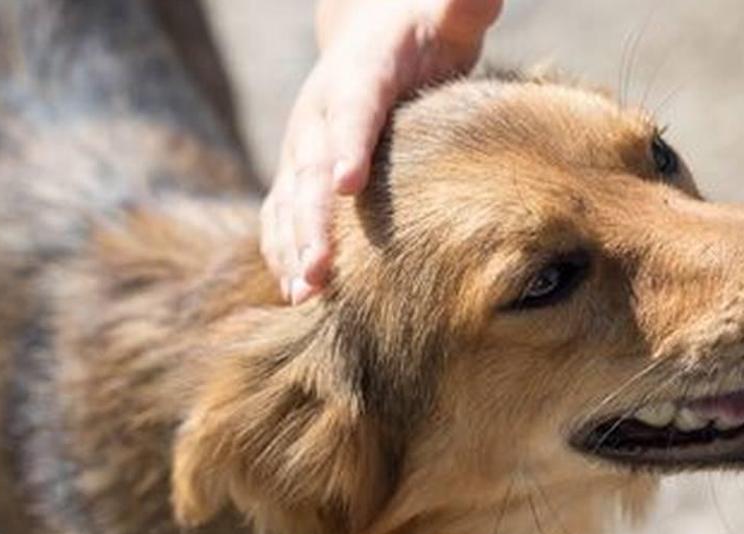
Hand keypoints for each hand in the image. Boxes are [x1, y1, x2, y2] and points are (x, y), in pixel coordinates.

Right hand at [261, 0, 502, 303]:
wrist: (372, 35)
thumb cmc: (421, 32)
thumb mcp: (446, 12)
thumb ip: (461, 5)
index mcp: (357, 73)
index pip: (352, 107)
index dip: (347, 144)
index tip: (348, 184)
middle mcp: (319, 113)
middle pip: (309, 169)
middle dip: (312, 221)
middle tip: (319, 269)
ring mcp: (302, 147)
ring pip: (288, 200)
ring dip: (292, 247)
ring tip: (303, 294)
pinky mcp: (299, 175)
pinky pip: (282, 215)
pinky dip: (284, 251)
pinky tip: (298, 295)